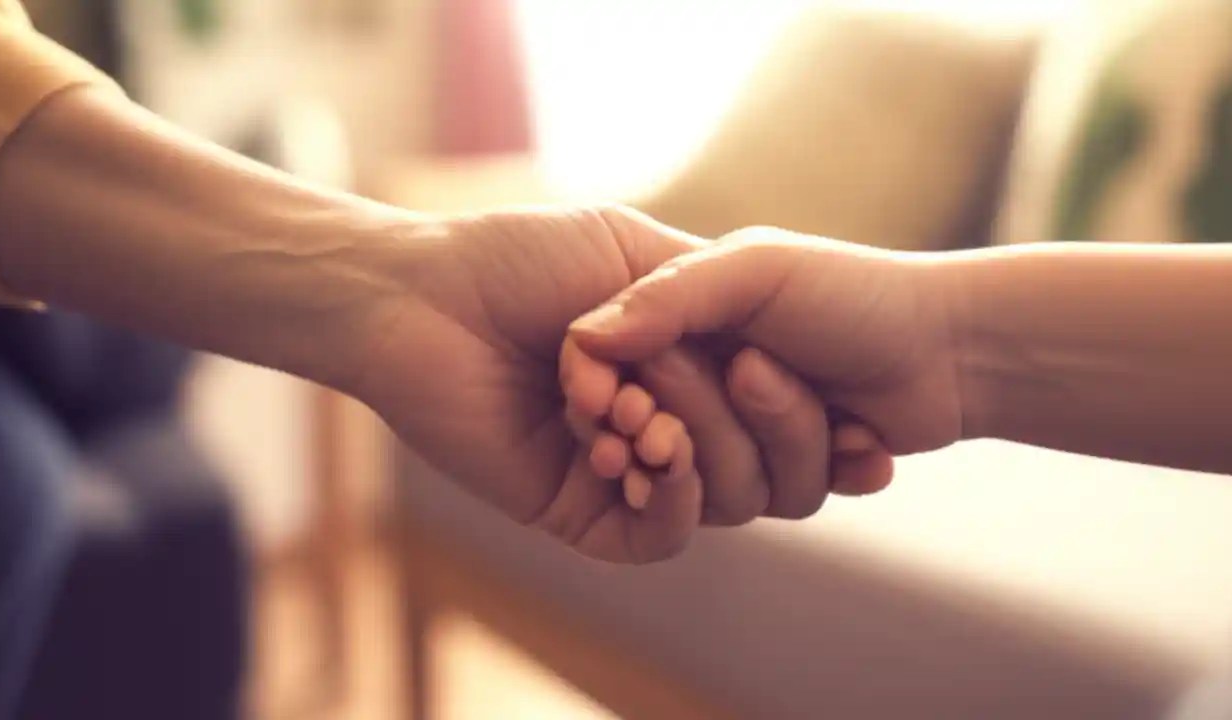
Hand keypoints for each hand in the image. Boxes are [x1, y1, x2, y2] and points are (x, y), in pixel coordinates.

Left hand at [349, 208, 845, 562]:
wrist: (426, 297)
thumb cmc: (522, 259)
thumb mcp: (637, 254)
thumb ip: (712, 294)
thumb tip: (782, 336)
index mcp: (677, 360)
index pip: (767, 400)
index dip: (794, 400)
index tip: (805, 387)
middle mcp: (658, 417)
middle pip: (748, 455)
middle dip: (720, 416)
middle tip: (660, 378)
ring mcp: (621, 467)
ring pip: (709, 498)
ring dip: (688, 452)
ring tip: (636, 412)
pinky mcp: (577, 510)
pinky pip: (654, 537)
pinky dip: (668, 502)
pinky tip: (637, 455)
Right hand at [567, 228, 961, 457]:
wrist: (954, 342)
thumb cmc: (851, 293)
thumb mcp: (754, 271)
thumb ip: (668, 297)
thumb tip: (583, 338)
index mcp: (677, 332)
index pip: (612, 390)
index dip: (621, 404)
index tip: (643, 400)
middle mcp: (703, 387)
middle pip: (667, 451)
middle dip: (720, 417)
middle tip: (760, 368)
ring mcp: (748, 434)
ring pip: (729, 488)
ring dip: (787, 438)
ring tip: (831, 398)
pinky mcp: (793, 471)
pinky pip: (780, 502)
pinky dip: (827, 471)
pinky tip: (860, 439)